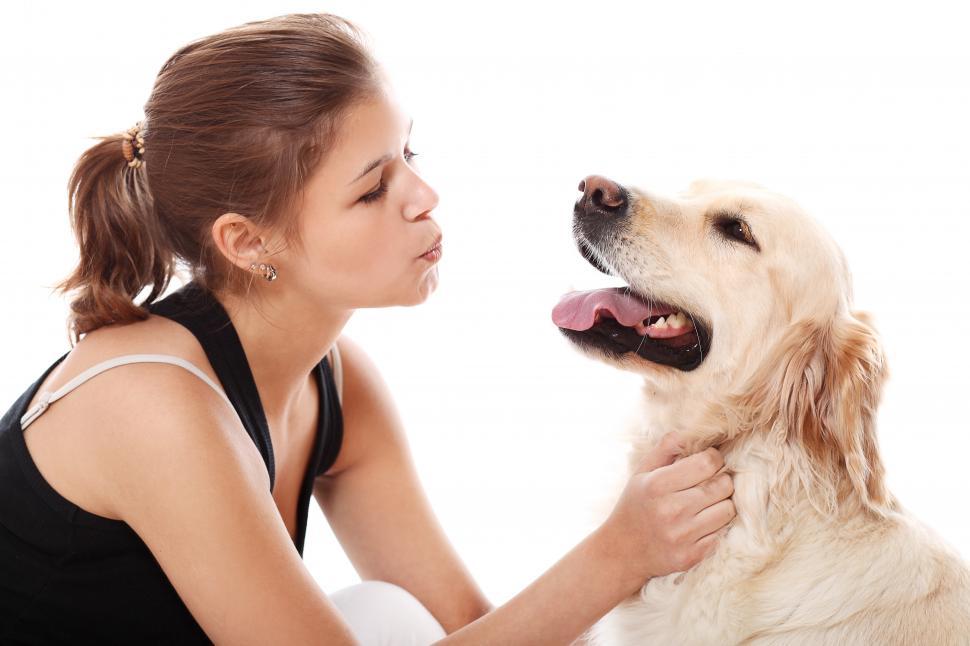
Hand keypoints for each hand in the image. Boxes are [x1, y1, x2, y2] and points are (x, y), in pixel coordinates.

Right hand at [596, 431, 735, 582]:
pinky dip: (717, 526)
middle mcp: (670, 510)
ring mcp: (682, 536)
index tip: (708, 462)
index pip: (708, 463)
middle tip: (709, 483)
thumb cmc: (635, 505)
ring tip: (707, 503)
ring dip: (722, 503)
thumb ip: (666, 447)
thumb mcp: (642, 472)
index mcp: (657, 485)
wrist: (622, 551)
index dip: (714, 458)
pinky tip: (702, 522)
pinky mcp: (691, 556)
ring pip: (728, 510)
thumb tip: (692, 432)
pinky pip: (723, 533)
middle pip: (723, 485)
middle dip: (721, 480)